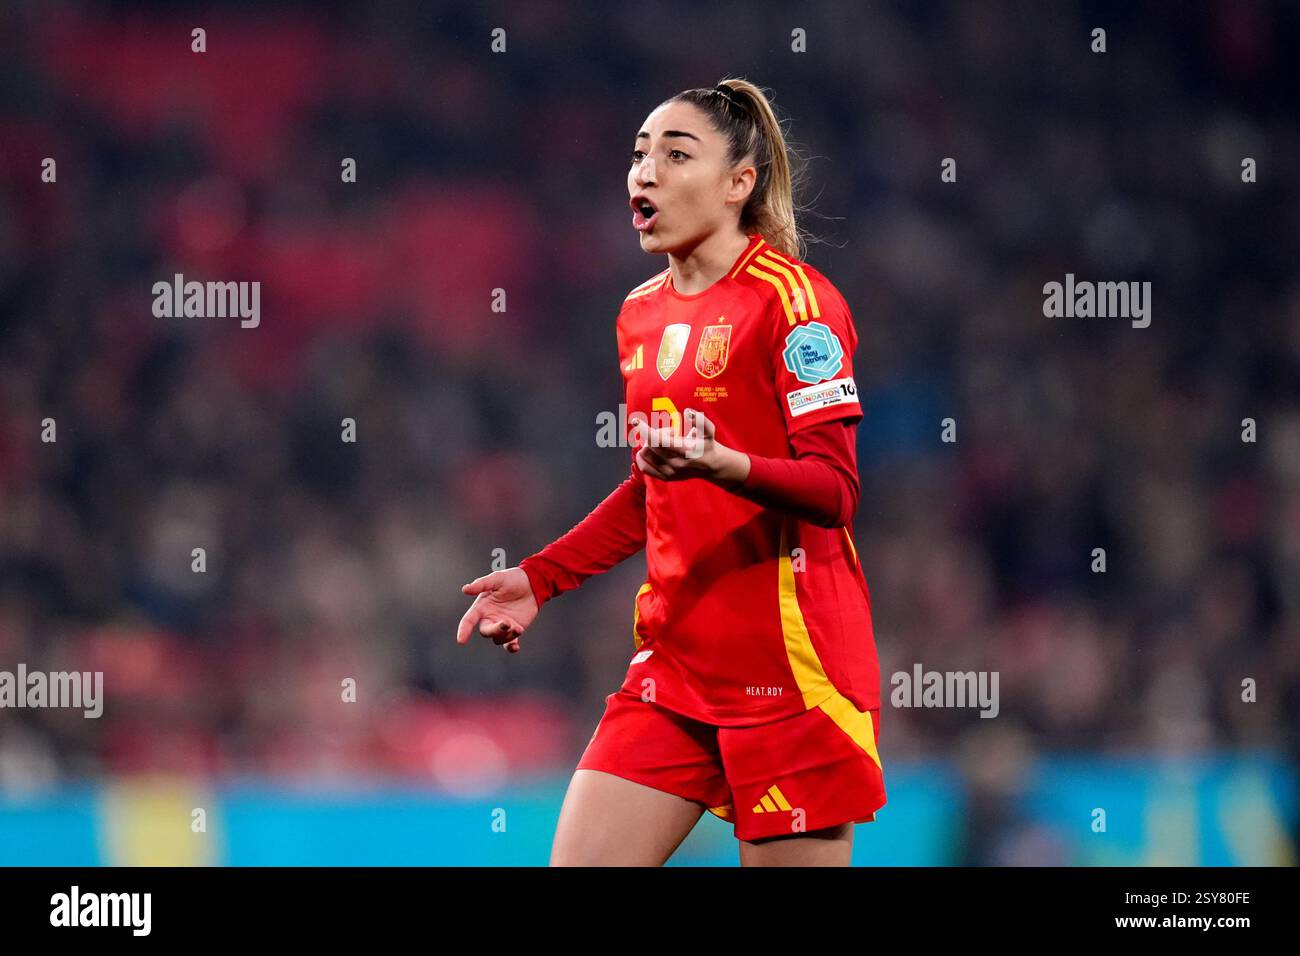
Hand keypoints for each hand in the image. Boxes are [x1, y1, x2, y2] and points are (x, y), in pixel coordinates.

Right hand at [457, 567, 538, 652]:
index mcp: (482, 607)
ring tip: (518, 628)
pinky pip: (509, 644)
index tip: (461, 640)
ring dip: (507, 636)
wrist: (532, 583)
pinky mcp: (514, 630)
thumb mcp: (497, 578)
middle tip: (507, 623)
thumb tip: (465, 589)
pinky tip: (515, 647)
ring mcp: (502, 625)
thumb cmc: (512, 579)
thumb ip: (481, 584)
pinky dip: (511, 648)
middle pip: (486, 632)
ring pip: (498, 639)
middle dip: (495, 630)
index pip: (469, 620)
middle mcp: (490, 618)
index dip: (464, 630)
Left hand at [635, 407, 749, 486]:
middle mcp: (676, 464)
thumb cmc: (707, 443)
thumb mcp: (708, 430)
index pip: (658, 440)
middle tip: (670, 432)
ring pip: (645, 453)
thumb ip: (700, 419)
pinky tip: (651, 449)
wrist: (712, 466)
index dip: (645, 429)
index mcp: (685, 451)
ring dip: (650, 444)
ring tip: (665, 442)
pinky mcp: (666, 478)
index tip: (636, 420)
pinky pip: (643, 467)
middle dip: (656, 433)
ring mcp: (670, 472)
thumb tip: (687, 412)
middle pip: (651, 444)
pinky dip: (642, 456)